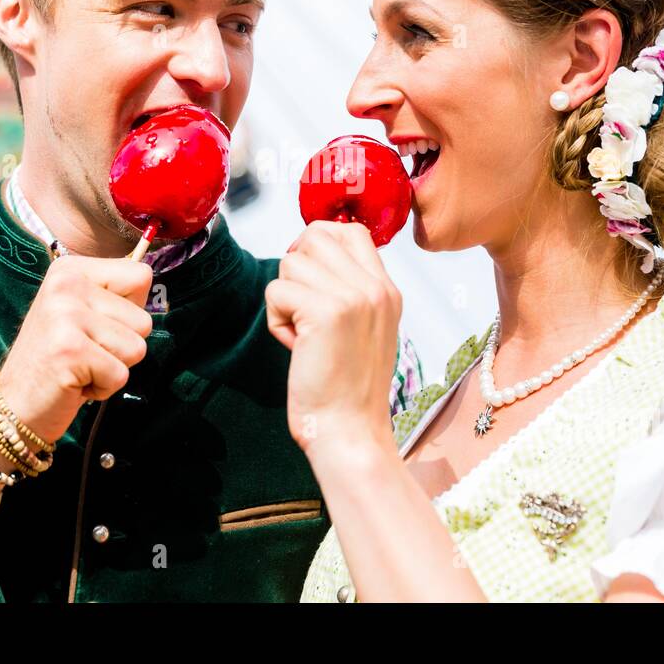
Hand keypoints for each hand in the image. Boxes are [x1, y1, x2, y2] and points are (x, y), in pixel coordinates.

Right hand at [0, 254, 153, 443]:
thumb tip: (148, 280)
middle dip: (122, 347)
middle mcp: (66, 284)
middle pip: (143, 320)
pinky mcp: (69, 350)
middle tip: (85, 353)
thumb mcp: (82, 313)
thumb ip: (115, 297)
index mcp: (70, 269)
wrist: (14, 404)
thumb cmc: (58, 360)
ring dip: (112, 367)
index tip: (97, 326)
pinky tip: (74, 382)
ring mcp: (65, 315)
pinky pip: (120, 374)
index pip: (141, 276)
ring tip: (80, 366)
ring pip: (136, 348)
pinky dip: (103, 388)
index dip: (132, 312)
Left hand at [265, 220, 401, 454]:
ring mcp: (353, 297)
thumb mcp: (365, 330)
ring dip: (284, 299)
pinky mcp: (325, 312)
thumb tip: (307, 253)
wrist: (350, 433)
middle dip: (296, 268)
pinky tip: (295, 347)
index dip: (318, 244)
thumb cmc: (347, 389)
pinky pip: (276, 290)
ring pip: (291, 262)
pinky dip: (276, 321)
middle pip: (315, 236)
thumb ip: (349, 291)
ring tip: (302, 335)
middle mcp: (375, 287)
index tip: (309, 280)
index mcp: (387, 290)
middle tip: (301, 308)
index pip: (350, 230)